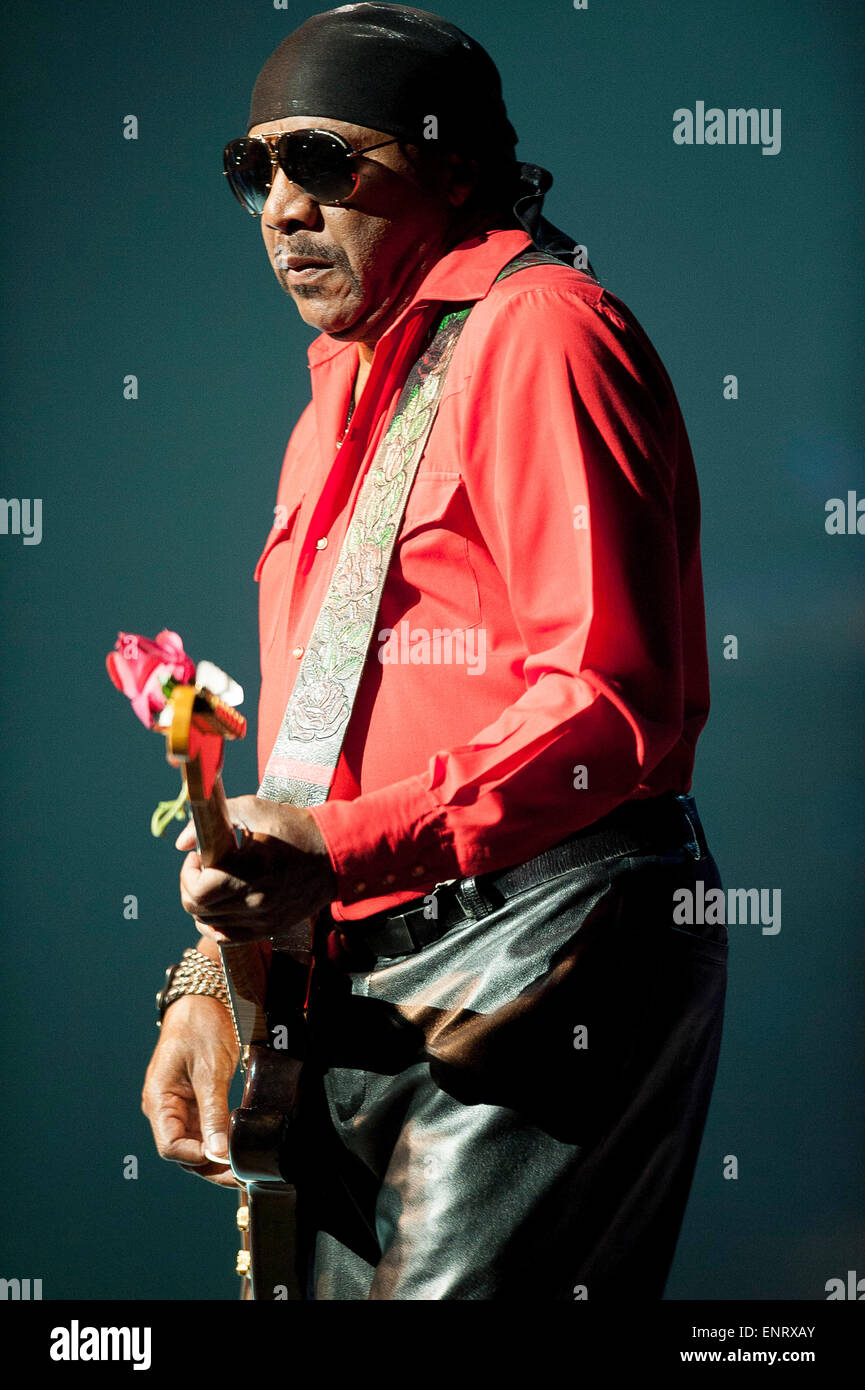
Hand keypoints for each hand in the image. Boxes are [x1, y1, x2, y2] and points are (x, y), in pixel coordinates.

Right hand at [141, 994, 239, 1187]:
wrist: (204, 998)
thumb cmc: (200, 1026)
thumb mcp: (210, 1070)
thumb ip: (213, 1112)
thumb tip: (218, 1152)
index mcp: (159, 1101)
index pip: (171, 1147)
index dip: (197, 1157)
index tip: (226, 1160)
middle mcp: (165, 1109)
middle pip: (184, 1151)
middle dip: (211, 1166)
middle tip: (241, 1174)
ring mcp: (180, 1106)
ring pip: (196, 1144)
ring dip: (218, 1157)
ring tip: (243, 1167)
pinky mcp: (195, 1100)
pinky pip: (205, 1129)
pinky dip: (221, 1140)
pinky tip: (239, 1147)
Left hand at [176, 795, 337, 943]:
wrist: (335, 854)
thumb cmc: (295, 828)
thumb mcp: (254, 810)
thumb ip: (211, 822)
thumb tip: (181, 842)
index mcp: (248, 871)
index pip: (197, 891)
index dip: (187, 873)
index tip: (198, 856)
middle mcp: (254, 901)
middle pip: (198, 911)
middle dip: (191, 886)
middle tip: (202, 868)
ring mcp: (263, 919)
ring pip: (210, 925)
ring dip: (204, 905)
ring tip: (215, 883)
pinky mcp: (270, 928)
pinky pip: (229, 937)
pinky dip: (217, 924)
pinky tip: (223, 905)